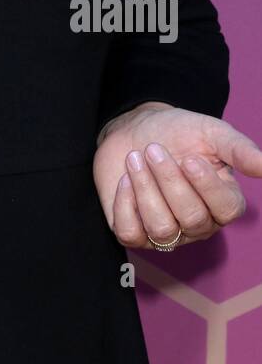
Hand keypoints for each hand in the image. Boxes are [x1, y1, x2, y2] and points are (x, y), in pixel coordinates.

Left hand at [93, 102, 261, 248]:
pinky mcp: (135, 232)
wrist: (137, 130)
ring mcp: (167, 232)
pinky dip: (124, 204)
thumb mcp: (212, 133)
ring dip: (144, 188)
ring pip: (161, 228)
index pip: (226, 209)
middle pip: (191, 218)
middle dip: (168, 179)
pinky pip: (130, 233)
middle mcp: (198, 224)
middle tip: (154, 149)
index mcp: (223, 202)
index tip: (189, 158)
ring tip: (135, 158)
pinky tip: (125, 179)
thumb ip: (239, 149)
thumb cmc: (179, 134)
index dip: (207, 186)